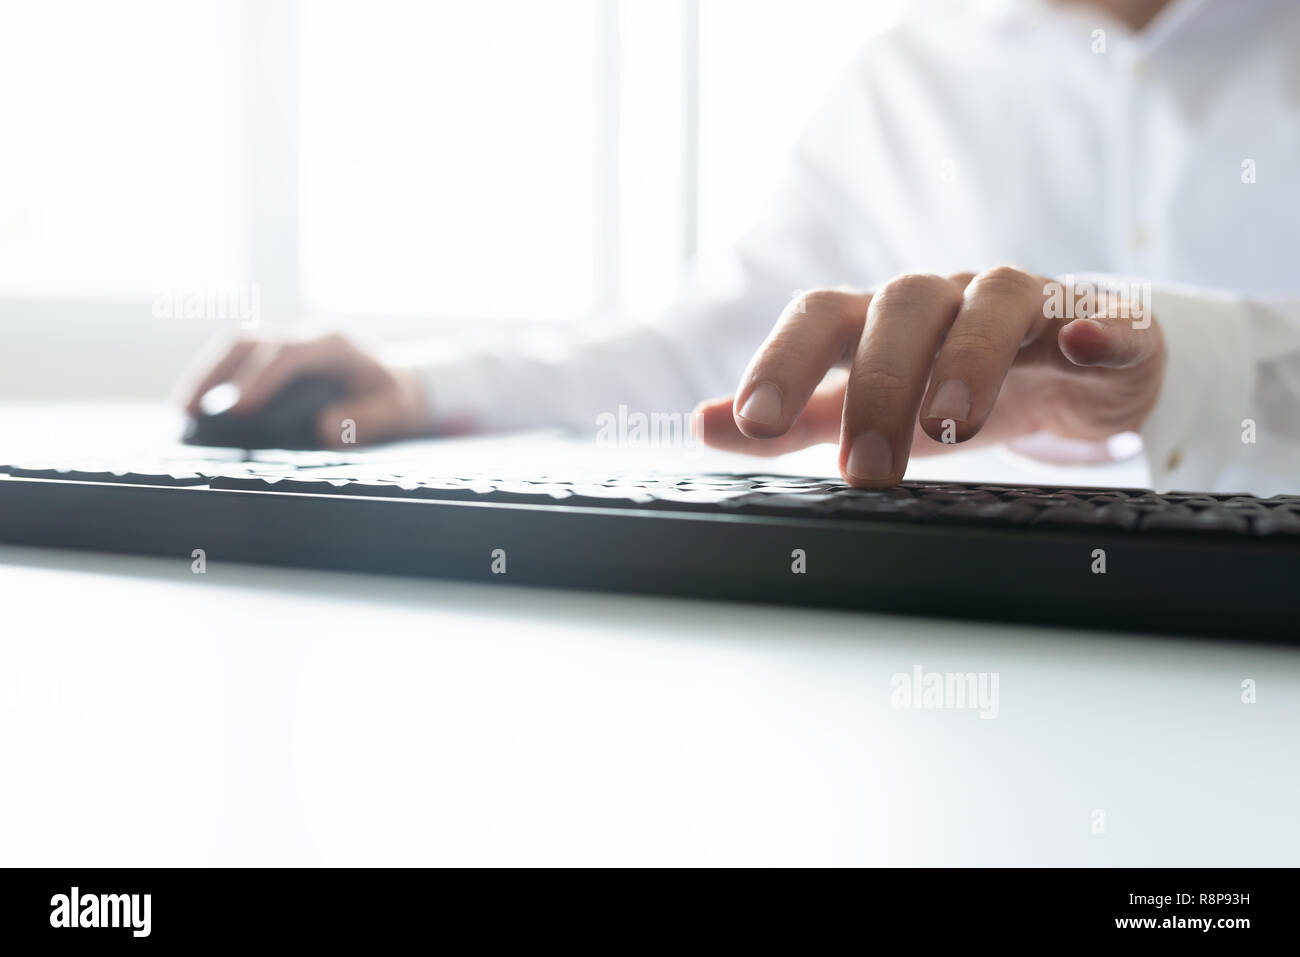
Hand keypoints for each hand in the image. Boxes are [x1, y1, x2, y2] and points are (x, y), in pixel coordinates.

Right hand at [176, 332, 431, 447]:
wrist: (399, 383)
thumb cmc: (395, 398)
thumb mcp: (396, 411)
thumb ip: (368, 420)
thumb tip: (325, 429)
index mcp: (335, 345)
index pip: (290, 354)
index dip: (261, 378)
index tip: (237, 409)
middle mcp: (305, 336)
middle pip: (250, 341)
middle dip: (216, 373)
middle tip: (189, 410)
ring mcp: (287, 342)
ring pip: (236, 345)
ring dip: (205, 374)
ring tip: (182, 409)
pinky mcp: (274, 356)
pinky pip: (237, 358)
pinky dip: (212, 378)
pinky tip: (194, 405)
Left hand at [695, 267, 1165, 485]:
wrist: (1068, 372)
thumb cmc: (950, 391)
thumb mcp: (865, 408)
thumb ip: (794, 418)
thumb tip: (704, 422)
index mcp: (880, 320)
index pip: (821, 319)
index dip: (783, 361)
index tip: (752, 424)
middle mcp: (946, 299)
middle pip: (903, 309)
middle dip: (878, 384)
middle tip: (864, 467)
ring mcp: (1026, 304)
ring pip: (997, 301)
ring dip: (970, 358)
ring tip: (950, 427)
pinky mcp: (1101, 322)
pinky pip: (1104, 313)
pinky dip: (1097, 326)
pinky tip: (1086, 344)